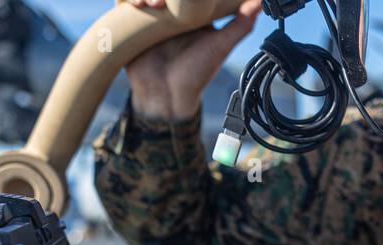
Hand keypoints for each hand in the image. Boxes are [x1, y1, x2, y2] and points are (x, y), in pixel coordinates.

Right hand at [123, 0, 260, 120]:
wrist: (168, 98)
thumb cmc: (197, 74)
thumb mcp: (220, 47)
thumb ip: (240, 25)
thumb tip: (260, 2)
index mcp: (189, 13)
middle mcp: (168, 13)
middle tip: (163, 2)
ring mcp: (148, 19)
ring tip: (153, 5)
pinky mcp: (129, 26)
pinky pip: (122, 5)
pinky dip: (125, 0)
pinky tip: (136, 6)